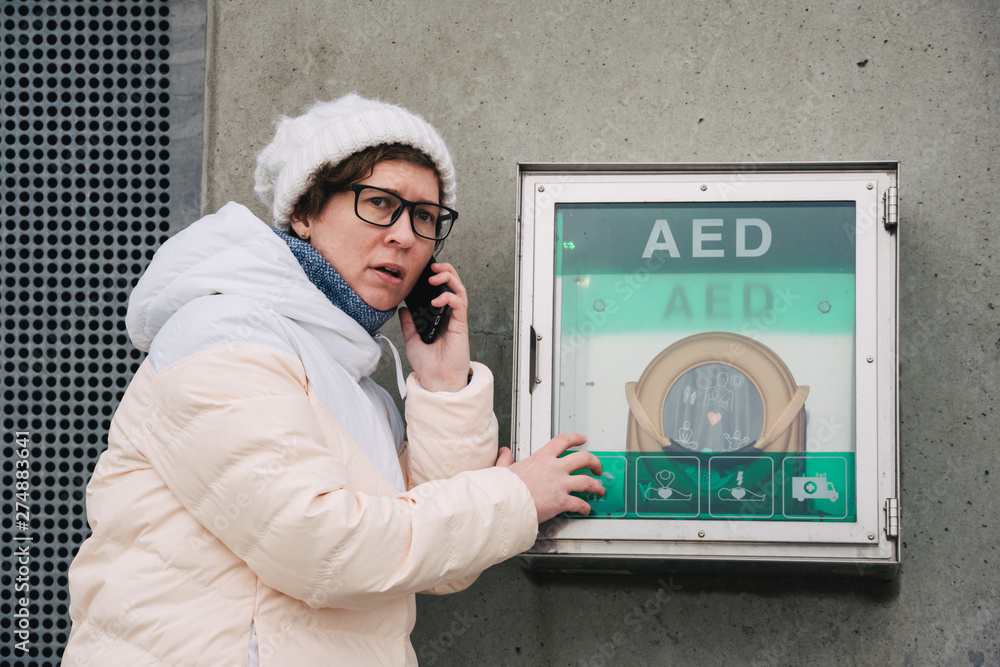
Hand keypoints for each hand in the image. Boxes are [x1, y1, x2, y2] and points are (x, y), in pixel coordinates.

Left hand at [399, 261, 470, 391]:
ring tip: (436, 275)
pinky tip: (437, 300)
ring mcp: (456, 320)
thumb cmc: (427, 365)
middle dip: (446, 271)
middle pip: (454, 286)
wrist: (435, 380)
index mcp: (439, 318)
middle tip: (433, 265)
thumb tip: (403, 309)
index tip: (424, 271)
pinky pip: (459, 304)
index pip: (441, 290)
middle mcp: (449, 316)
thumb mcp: (411, 340)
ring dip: (450, 278)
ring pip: (460, 290)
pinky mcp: (461, 326)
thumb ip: (408, 323)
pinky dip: (449, 297)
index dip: (436, 277)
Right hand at [495, 434, 603, 522]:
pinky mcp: (561, 501)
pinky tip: (586, 510)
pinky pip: (580, 504)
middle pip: (584, 458)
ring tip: (600, 489)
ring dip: (597, 486)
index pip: (563, 441)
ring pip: (588, 481)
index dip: (576, 438)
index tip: (582, 439)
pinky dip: (585, 507)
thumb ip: (506, 459)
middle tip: (597, 467)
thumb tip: (504, 452)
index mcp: (542, 458)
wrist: (506, 502)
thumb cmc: (504, 487)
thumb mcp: (503, 468)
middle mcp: (555, 468)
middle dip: (595, 462)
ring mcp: (560, 485)